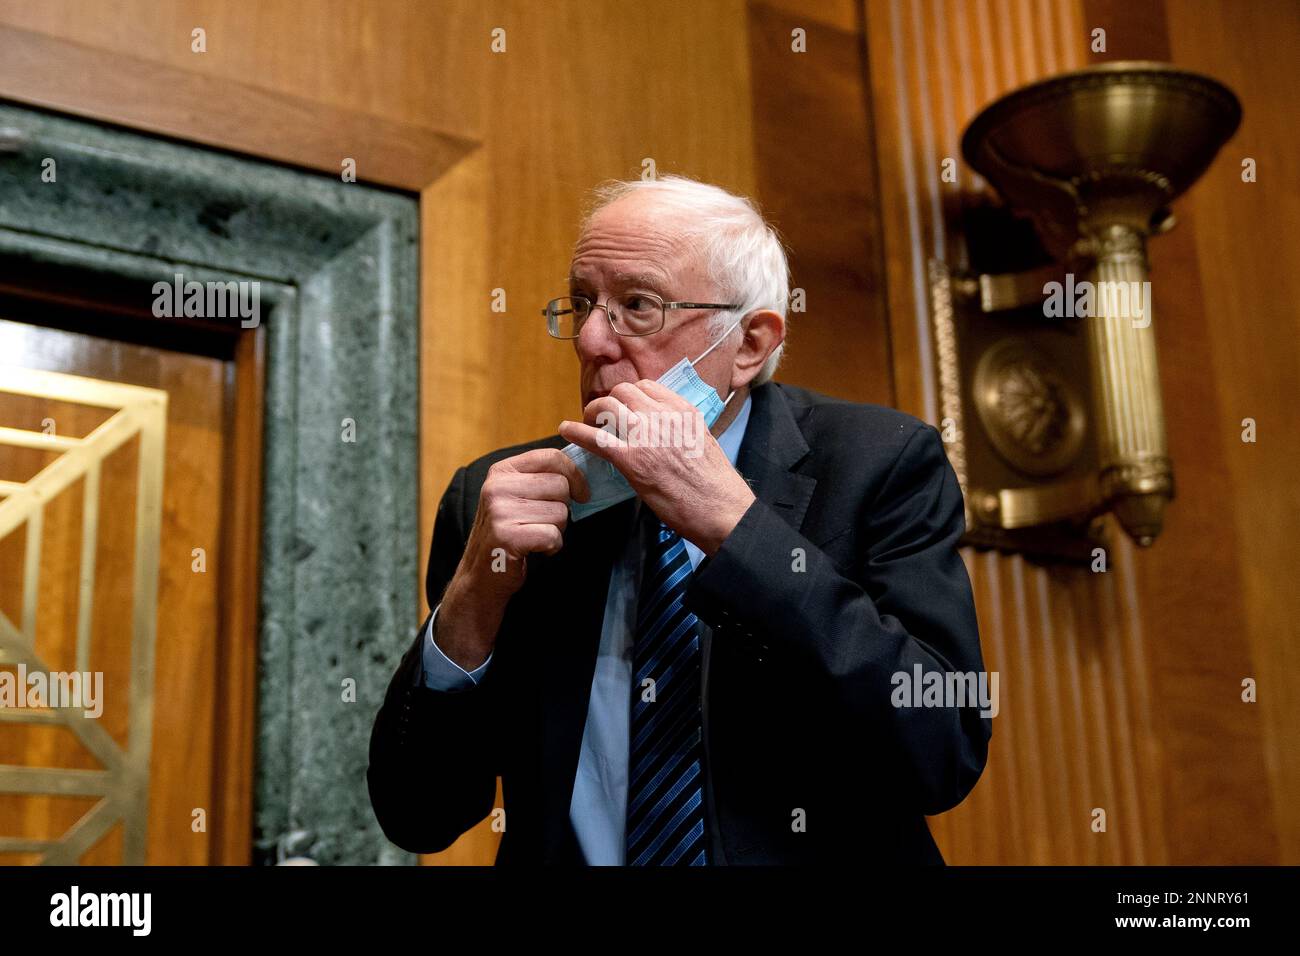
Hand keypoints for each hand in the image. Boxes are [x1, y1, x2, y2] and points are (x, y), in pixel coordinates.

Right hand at [437, 448, 589, 668]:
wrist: (481, 575)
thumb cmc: (508, 532)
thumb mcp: (516, 495)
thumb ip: (540, 477)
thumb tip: (582, 468)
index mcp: (502, 471)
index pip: (551, 457)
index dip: (575, 474)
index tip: (581, 493)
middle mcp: (497, 487)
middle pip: (561, 485)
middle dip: (563, 508)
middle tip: (544, 522)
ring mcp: (500, 511)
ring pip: (560, 512)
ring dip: (556, 529)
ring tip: (535, 536)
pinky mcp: (507, 536)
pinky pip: (553, 536)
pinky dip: (552, 547)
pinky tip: (535, 549)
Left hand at [557, 379, 754, 555]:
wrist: (721, 509)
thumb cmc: (715, 484)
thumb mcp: (704, 442)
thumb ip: (682, 430)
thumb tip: (664, 434)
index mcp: (683, 411)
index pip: (648, 387)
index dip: (631, 396)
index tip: (625, 408)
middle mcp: (663, 416)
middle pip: (624, 391)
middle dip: (609, 402)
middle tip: (603, 418)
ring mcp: (646, 436)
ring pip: (607, 406)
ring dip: (592, 413)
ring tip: (588, 425)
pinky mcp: (632, 460)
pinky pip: (596, 439)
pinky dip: (576, 432)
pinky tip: (566, 431)